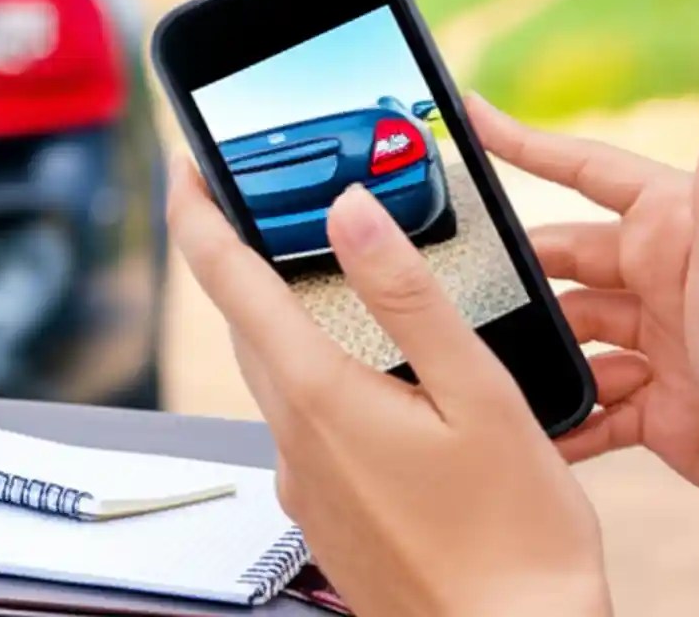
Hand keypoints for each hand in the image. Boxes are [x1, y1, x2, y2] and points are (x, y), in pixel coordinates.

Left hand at [168, 161, 610, 616]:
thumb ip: (407, 296)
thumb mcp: (477, 394)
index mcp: (320, 395)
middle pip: (244, 324)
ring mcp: (300, 479)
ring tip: (319, 280)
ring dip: (279, 319)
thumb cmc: (512, 532)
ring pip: (270, 374)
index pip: (229, 280)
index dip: (197, 213)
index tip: (186, 166)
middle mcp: (291, 438)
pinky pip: (298, 423)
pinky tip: (367, 381)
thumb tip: (351, 211)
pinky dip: (312, 378)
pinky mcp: (318, 509)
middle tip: (259, 207)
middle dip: (240, 259)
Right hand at [469, 95, 698, 494]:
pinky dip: (568, 422)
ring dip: (542, 362)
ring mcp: (658, 343)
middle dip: (518, 281)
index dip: (527, 143)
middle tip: (461, 294)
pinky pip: (595, 406)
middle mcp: (664, 279)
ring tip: (503, 375)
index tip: (472, 116)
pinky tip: (541, 433)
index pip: (590, 173)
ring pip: (570, 339)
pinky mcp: (659, 405)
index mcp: (680, 232)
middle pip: (563, 264)